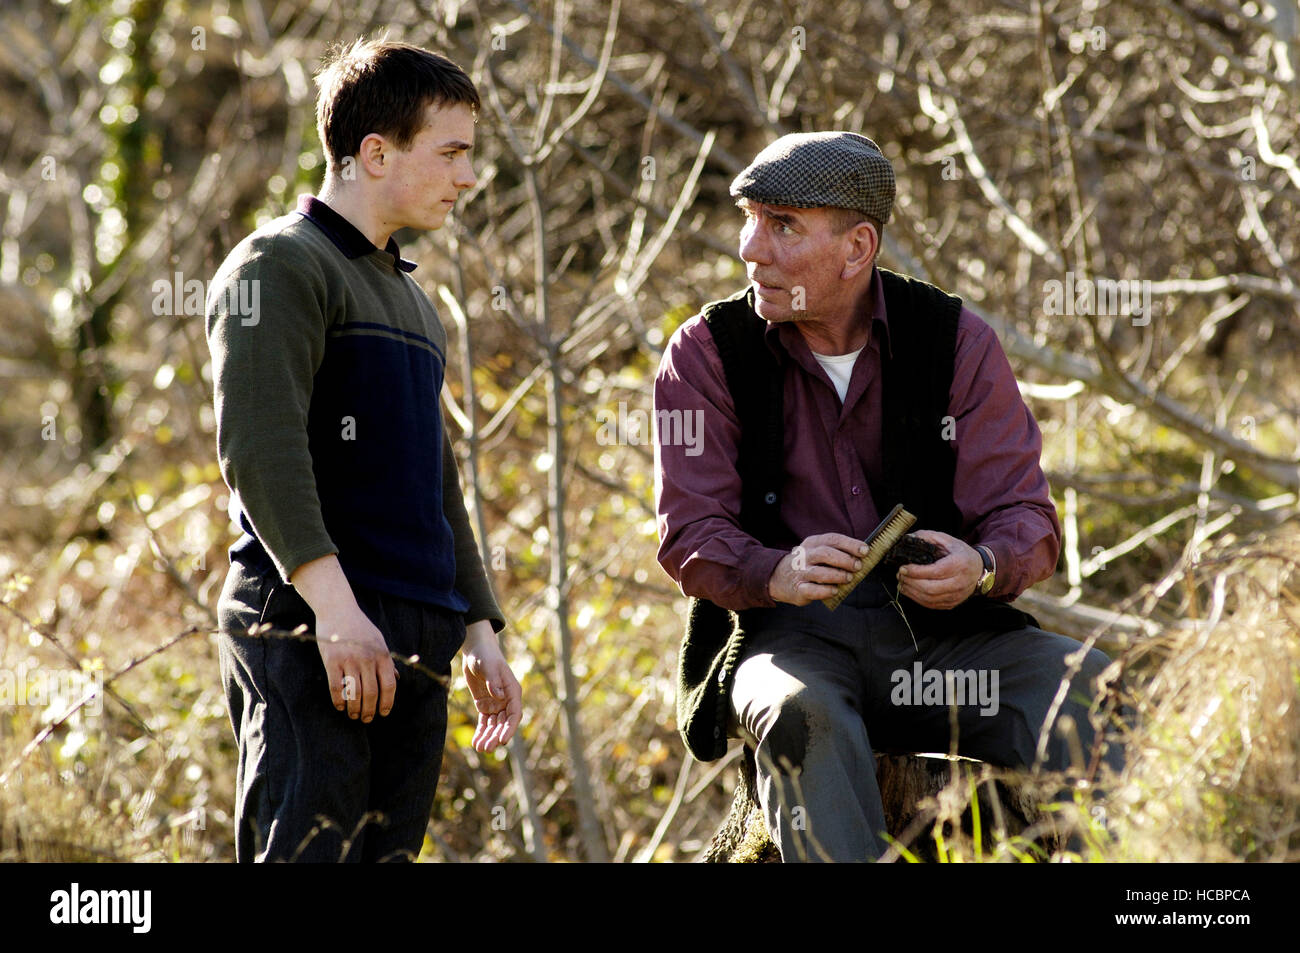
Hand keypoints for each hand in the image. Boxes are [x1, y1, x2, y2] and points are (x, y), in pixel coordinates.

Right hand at [314, 605, 398, 721]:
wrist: (338, 609)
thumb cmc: (360, 627)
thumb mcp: (379, 641)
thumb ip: (387, 661)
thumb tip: (396, 679)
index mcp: (382, 655)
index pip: (389, 685)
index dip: (387, 702)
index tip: (384, 713)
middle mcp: (367, 659)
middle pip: (371, 693)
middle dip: (370, 710)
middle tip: (367, 719)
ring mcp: (349, 661)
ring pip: (354, 694)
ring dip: (355, 709)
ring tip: (354, 715)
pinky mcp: (332, 662)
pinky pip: (336, 688)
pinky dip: (339, 701)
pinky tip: (340, 707)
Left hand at [462, 620, 522, 751]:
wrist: (476, 651)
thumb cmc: (486, 656)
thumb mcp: (489, 666)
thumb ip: (494, 681)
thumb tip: (498, 695)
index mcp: (512, 691)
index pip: (514, 714)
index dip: (509, 728)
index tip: (503, 740)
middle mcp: (506, 700)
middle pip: (503, 723)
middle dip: (496, 736)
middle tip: (487, 748)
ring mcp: (496, 703)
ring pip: (494, 725)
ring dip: (488, 737)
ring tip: (480, 748)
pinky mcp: (484, 704)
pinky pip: (484, 722)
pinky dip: (481, 732)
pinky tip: (476, 742)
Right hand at [768, 533, 868, 605]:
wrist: (779, 577)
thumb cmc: (808, 564)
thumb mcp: (818, 552)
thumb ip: (837, 552)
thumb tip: (863, 558)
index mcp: (812, 543)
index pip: (832, 539)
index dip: (850, 544)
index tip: (865, 551)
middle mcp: (805, 556)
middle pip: (825, 553)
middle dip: (845, 560)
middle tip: (857, 566)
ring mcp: (801, 573)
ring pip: (820, 573)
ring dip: (838, 575)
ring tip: (848, 578)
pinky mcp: (799, 589)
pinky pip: (814, 590)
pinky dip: (827, 591)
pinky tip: (835, 590)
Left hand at [895, 530, 982, 609]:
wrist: (979, 570)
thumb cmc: (962, 554)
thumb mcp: (948, 540)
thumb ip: (928, 537)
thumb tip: (909, 538)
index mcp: (959, 564)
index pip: (935, 572)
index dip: (916, 572)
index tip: (903, 568)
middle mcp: (959, 582)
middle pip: (930, 588)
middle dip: (910, 582)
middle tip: (900, 575)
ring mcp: (956, 595)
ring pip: (929, 598)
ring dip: (911, 592)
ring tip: (901, 583)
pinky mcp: (952, 603)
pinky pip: (932, 605)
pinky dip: (917, 599)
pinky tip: (909, 591)